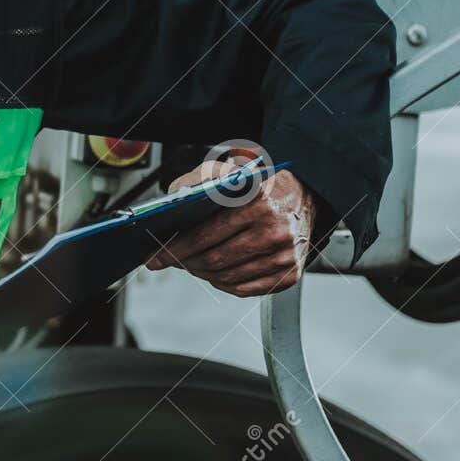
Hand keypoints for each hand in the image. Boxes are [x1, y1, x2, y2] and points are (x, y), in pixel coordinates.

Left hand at [144, 155, 315, 296]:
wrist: (305, 196)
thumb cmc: (260, 185)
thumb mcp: (228, 171)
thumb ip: (197, 181)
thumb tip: (172, 203)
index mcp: (257, 202)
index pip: (205, 234)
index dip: (174, 248)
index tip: (154, 257)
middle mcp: (275, 231)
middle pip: (214, 260)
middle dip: (184, 263)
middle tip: (169, 260)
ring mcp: (285, 256)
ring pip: (227, 278)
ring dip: (201, 274)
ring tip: (190, 264)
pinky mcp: (290, 274)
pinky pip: (245, 290)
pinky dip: (223, 283)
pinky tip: (214, 273)